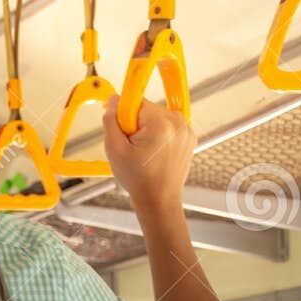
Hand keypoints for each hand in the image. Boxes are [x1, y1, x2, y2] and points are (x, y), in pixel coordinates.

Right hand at [103, 96, 195, 218]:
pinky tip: (155, 153)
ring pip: (157, 117)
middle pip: (147, 109)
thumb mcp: (114, 150)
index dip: (125, 119)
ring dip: (148, 130)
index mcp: (161, 124)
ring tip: (146, 153)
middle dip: (136, 124)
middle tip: (134, 148)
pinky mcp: (189, 136)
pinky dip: (160, 135)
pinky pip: (168, 126)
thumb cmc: (140, 180)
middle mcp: (177, 123)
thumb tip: (114, 100)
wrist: (159, 200)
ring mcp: (186, 130)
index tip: (127, 134)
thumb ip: (111, 120)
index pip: (136, 102)